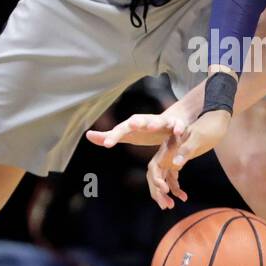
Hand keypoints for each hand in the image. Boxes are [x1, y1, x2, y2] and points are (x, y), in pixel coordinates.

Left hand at [85, 98, 199, 149]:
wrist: (171, 122)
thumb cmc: (146, 130)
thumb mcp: (127, 135)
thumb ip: (109, 136)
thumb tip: (88, 135)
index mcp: (134, 125)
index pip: (121, 130)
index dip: (114, 136)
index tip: (106, 145)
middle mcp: (147, 121)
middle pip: (139, 120)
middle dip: (136, 122)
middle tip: (131, 125)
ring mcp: (162, 122)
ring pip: (158, 121)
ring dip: (155, 123)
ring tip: (152, 126)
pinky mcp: (176, 124)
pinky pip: (177, 126)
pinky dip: (178, 128)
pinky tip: (178, 132)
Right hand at [146, 110, 231, 209]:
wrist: (216, 118)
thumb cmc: (208, 126)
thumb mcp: (198, 137)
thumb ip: (186, 149)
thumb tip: (176, 164)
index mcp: (168, 147)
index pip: (154, 167)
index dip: (155, 180)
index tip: (165, 191)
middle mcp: (167, 154)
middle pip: (156, 176)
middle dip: (158, 192)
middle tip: (167, 206)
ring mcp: (173, 158)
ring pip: (164, 179)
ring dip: (166, 193)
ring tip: (171, 206)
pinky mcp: (180, 160)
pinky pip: (173, 178)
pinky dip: (177, 189)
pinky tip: (184, 198)